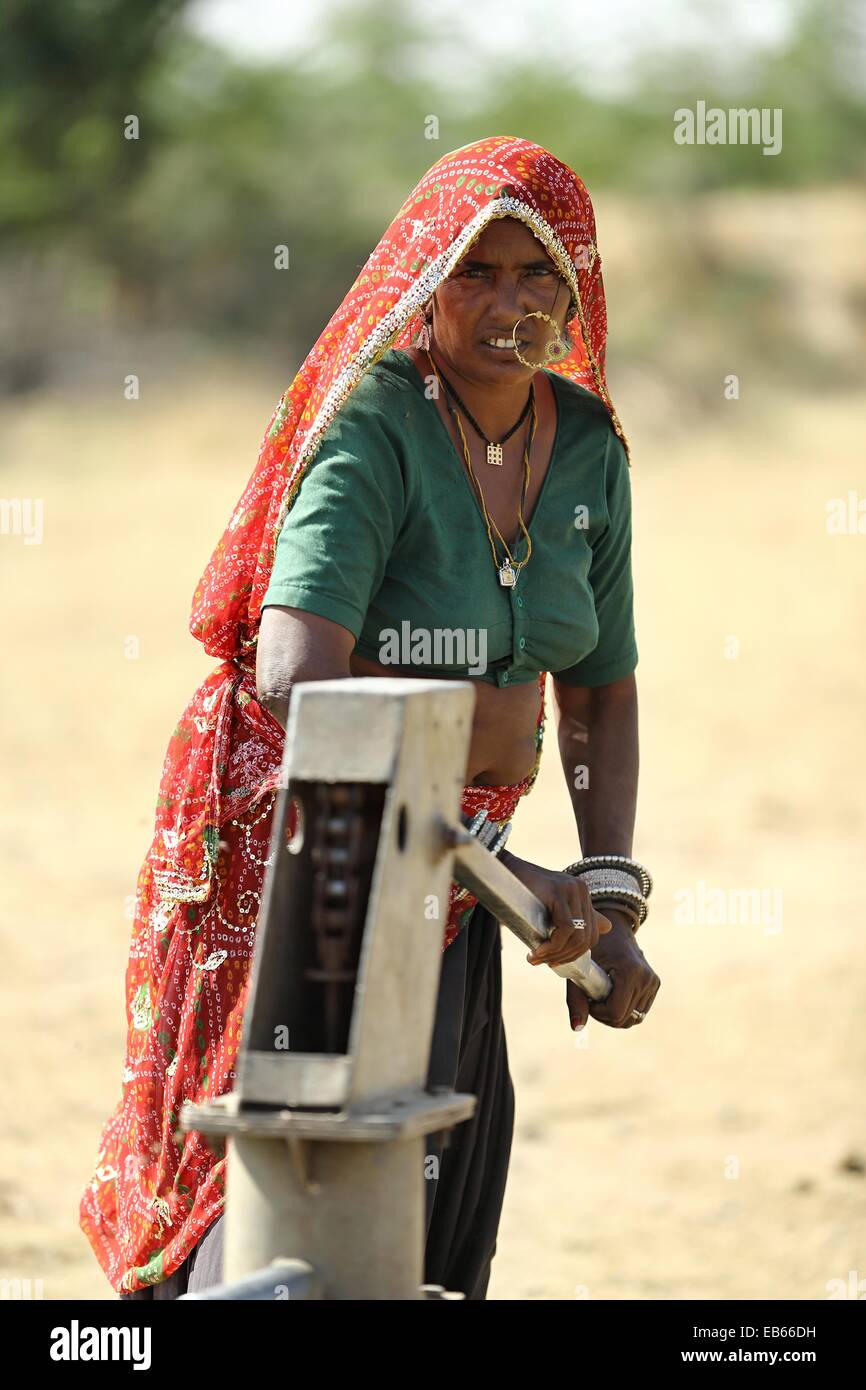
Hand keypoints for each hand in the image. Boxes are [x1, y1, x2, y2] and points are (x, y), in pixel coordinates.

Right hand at [499, 852, 610, 967]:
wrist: (506, 871)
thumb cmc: (526, 891)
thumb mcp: (555, 907)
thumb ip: (579, 916)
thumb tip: (608, 927)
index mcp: (583, 894)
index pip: (592, 935)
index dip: (575, 954)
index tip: (554, 961)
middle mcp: (581, 890)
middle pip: (586, 938)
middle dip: (566, 956)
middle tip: (544, 962)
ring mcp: (572, 890)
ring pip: (577, 935)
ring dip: (557, 953)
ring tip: (537, 957)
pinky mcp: (559, 892)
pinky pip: (565, 928)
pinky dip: (552, 945)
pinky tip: (538, 950)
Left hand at [566, 908, 659, 1031]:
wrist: (613, 931)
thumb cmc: (593, 950)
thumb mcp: (580, 972)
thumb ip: (576, 1000)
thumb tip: (577, 1028)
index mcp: (629, 972)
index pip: (615, 1012)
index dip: (597, 1012)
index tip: (588, 999)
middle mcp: (646, 978)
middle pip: (624, 1019)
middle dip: (604, 1014)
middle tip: (592, 998)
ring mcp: (653, 982)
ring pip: (633, 1019)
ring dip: (614, 1014)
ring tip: (602, 997)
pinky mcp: (655, 985)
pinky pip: (639, 1012)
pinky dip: (624, 1010)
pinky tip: (613, 996)